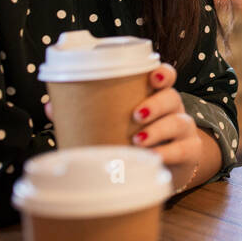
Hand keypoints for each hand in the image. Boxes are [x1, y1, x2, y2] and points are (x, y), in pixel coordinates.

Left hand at [40, 64, 203, 190]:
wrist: (163, 167)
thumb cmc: (134, 139)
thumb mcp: (117, 124)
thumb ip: (88, 114)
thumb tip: (50, 106)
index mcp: (155, 95)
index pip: (166, 76)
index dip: (162, 73)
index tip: (152, 76)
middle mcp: (174, 109)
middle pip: (172, 97)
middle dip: (156, 103)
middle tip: (135, 115)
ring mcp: (185, 130)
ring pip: (179, 122)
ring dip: (158, 130)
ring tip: (137, 140)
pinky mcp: (190, 151)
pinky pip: (184, 149)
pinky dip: (168, 153)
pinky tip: (153, 158)